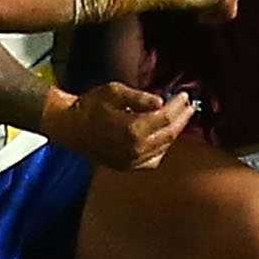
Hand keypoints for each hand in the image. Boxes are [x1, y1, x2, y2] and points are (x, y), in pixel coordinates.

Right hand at [45, 83, 195, 169]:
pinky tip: (164, 137)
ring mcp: (131, 160)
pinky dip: (162, 148)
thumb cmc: (90, 105)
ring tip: (179, 119)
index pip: (166, 118)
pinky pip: (152, 160)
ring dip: (174, 133)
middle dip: (182, 119)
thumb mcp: (114, 92)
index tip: (185, 95)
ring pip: (163, 148)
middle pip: (169, 134)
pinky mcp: (126, 166)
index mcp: (133, 129)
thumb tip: (161, 101)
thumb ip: (140, 97)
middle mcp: (135, 149)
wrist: (69, 126)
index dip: (178, 106)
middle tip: (189, 106)